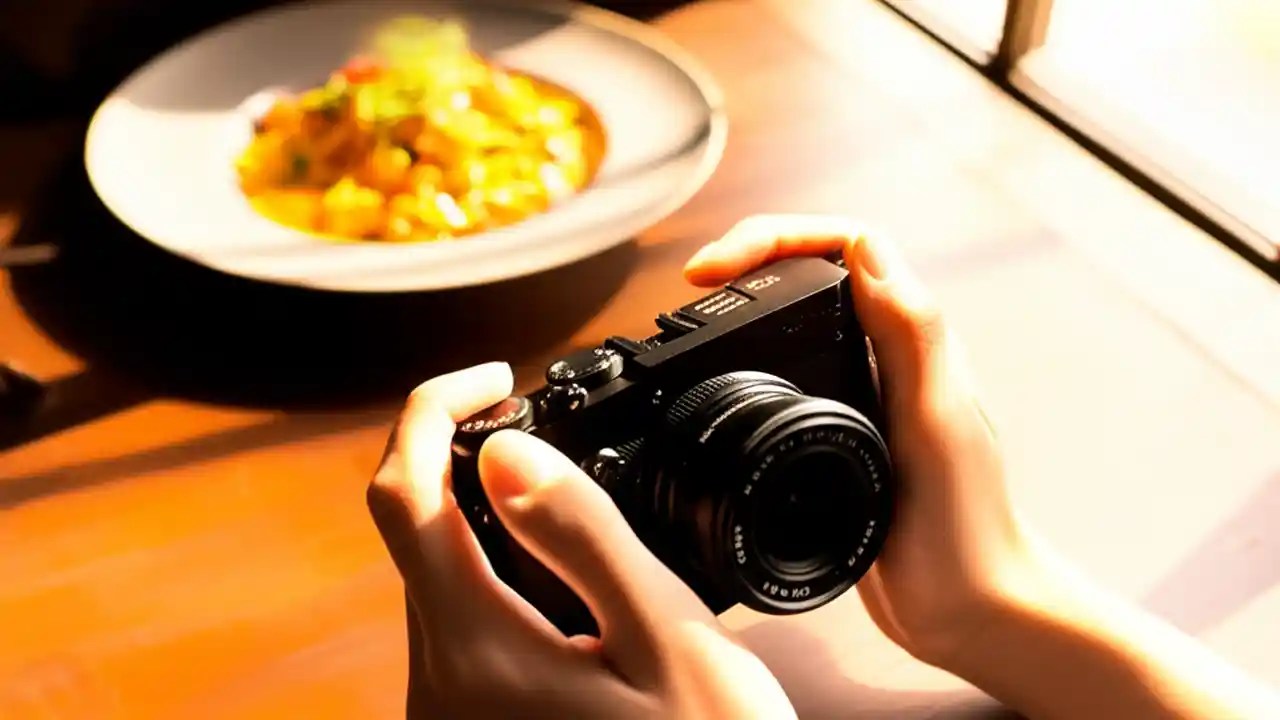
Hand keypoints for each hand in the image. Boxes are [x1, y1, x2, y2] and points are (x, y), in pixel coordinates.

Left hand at [367, 363, 796, 718]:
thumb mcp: (668, 639)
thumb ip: (582, 536)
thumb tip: (502, 447)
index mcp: (476, 649)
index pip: (403, 494)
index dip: (432, 408)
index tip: (494, 376)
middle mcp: (438, 683)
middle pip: (414, 530)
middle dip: (465, 459)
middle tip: (546, 425)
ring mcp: (446, 710)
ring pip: (438, 576)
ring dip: (485, 519)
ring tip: (569, 501)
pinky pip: (459, 624)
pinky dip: (497, 574)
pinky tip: (568, 585)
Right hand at [684, 215, 1029, 668]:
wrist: (967, 613)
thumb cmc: (964, 530)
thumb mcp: (933, 428)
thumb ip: (909, 337)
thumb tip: (864, 249)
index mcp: (913, 340)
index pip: (845, 245)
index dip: (774, 238)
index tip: (715, 267)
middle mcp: (889, 356)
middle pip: (814, 271)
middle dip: (750, 260)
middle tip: (693, 285)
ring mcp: (865, 393)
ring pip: (798, 320)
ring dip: (747, 306)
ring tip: (696, 324)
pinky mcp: (841, 433)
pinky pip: (791, 374)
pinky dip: (750, 362)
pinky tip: (724, 388)